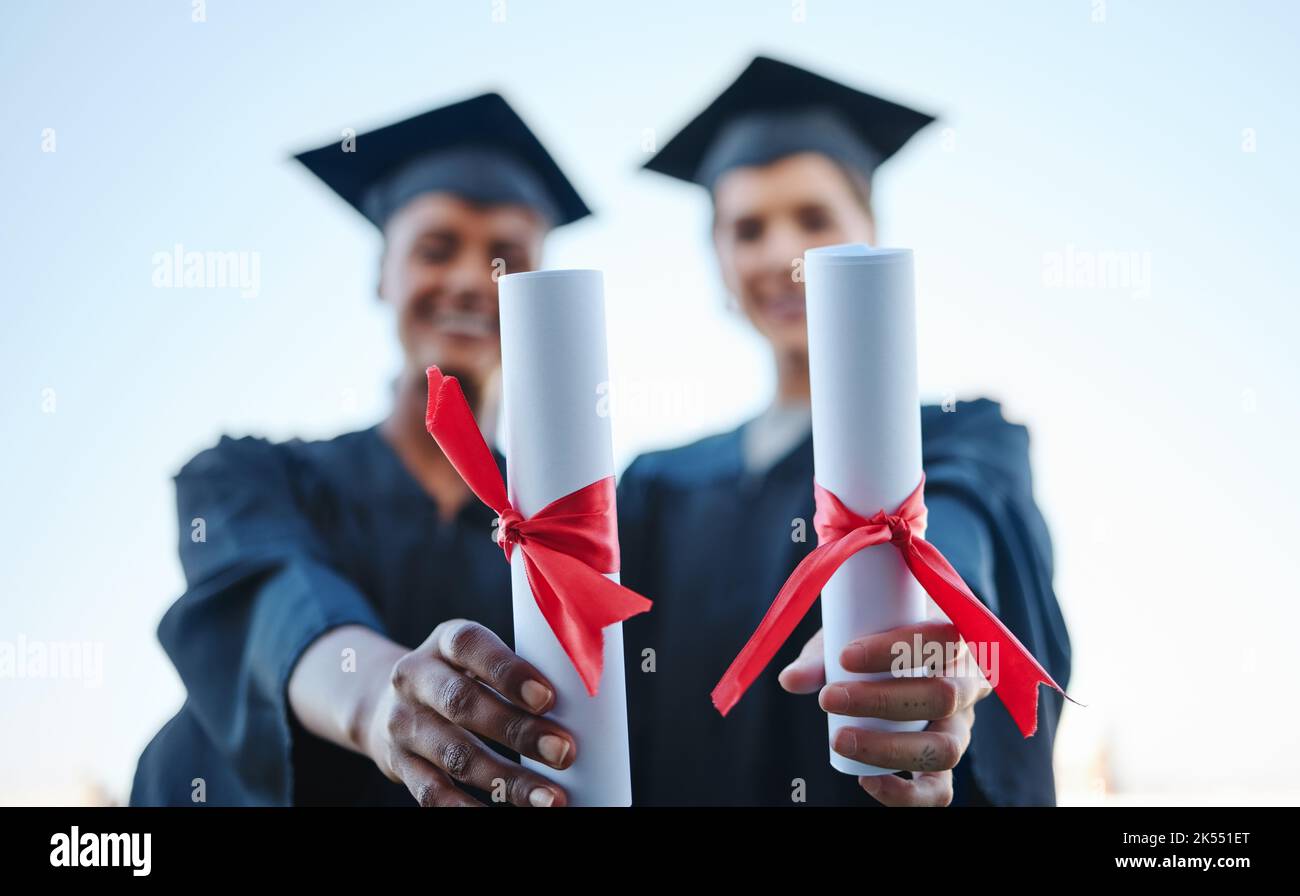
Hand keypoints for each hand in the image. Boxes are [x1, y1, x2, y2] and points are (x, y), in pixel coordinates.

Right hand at [363, 619, 575, 806]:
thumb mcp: (477, 659)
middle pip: (463, 704)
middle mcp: (415, 677)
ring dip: (506, 780)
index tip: (548, 698)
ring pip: (455, 755)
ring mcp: (403, 723)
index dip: (508, 671)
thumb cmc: (460, 678)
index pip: (470, 646)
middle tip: (564, 752)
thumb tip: (581, 711)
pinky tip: (503, 817)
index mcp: (444, 641)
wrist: (387, 704)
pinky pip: (432, 793)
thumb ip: (514, 674)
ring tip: (549, 798)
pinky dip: (468, 809)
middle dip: (518, 731)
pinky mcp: (399, 764)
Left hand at [779, 620, 990, 806]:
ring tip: (839, 739)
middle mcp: (970, 685)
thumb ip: (823, 657)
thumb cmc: (877, 638)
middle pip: (943, 696)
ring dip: (889, 748)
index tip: (845, 656)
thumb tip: (789, 681)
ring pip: (945, 747)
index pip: (942, 638)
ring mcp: (962, 727)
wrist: (909, 659)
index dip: (896, 649)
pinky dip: (906, 794)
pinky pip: (941, 790)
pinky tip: (868, 782)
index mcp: (957, 640)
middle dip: (882, 701)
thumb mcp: (854, 635)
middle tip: (829, 698)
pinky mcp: (947, 761)